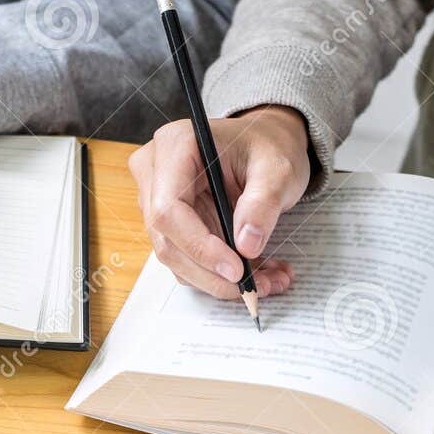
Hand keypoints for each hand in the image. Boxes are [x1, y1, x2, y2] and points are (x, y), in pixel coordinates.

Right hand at [129, 105, 310, 300]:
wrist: (265, 146)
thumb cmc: (268, 147)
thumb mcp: (278, 169)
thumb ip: (263, 203)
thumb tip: (247, 245)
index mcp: (176, 146)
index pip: (169, 209)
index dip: (199, 247)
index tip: (237, 270)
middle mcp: (156, 172)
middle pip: (168, 240)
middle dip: (212, 273)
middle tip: (256, 287)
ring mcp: (157, 199)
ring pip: (177, 257)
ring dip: (220, 280)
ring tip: (268, 280)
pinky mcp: (170, 223)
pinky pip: (187, 260)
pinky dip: (220, 275)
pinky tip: (257, 273)